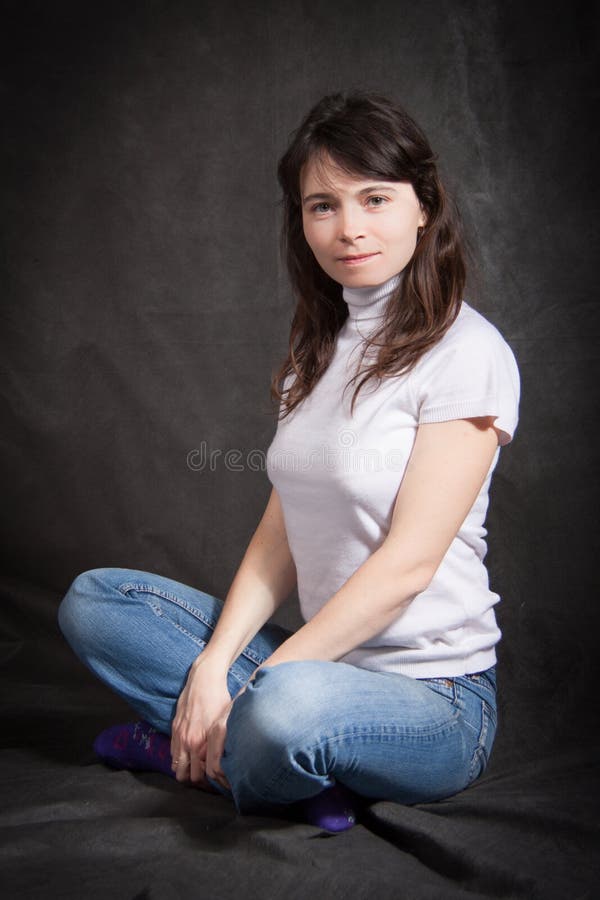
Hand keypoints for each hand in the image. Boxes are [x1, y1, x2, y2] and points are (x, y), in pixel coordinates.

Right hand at [170, 654, 232, 786]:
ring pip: (176, 767)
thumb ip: (220, 745)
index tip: (216, 783)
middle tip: (207, 781)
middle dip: (196, 782)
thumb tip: (223, 763)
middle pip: (185, 777)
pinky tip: (190, 757)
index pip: (199, 777)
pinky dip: (179, 759)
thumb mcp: (225, 724)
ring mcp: (179, 736)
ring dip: (185, 771)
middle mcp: (188, 743)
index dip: (208, 784)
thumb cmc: (219, 699)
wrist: (204, 679)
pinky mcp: (174, 728)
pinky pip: (172, 753)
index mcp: (201, 744)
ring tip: (198, 771)